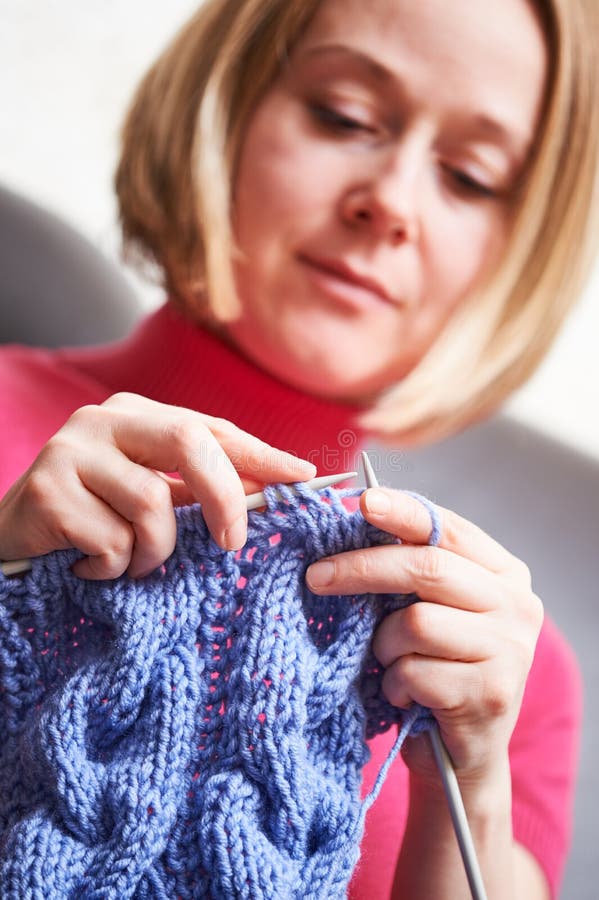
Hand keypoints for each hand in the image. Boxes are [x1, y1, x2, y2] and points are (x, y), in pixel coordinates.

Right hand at [0, 392, 315, 579]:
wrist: (8, 543)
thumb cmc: (90, 521)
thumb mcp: (146, 498)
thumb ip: (196, 490)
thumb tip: (272, 491)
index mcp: (135, 415)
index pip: (210, 426)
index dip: (260, 452)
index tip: (303, 476)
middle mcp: (102, 420)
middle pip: (187, 440)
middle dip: (224, 495)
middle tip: (234, 542)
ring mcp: (70, 452)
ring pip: (151, 503)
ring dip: (154, 551)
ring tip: (130, 564)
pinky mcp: (47, 492)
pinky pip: (112, 540)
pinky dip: (114, 567)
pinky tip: (89, 567)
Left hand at [306, 487, 543, 787]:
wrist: (461, 755)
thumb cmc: (436, 668)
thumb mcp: (431, 609)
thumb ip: (411, 569)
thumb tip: (355, 520)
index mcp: (504, 573)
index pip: (450, 529)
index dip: (403, 513)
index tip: (362, 503)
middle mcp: (517, 605)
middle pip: (427, 568)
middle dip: (361, 568)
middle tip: (315, 576)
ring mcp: (510, 650)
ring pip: (415, 622)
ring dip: (384, 646)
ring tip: (390, 664)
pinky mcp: (491, 692)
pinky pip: (414, 671)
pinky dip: (395, 684)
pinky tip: (406, 697)